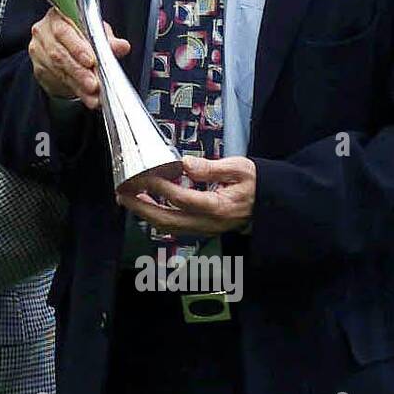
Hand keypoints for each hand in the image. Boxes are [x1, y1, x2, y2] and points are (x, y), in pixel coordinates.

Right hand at [29, 7, 129, 109]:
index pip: (64, 31)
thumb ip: (108, 40)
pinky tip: (86, 96)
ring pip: (58, 70)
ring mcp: (38, 51)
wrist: (64, 45)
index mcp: (57, 17)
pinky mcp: (38, 68)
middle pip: (59, 54)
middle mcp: (43, 32)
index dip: (77, 47)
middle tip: (93, 84)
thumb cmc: (80, 34)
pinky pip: (56, 81)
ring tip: (93, 95)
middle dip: (79, 71)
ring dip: (78, 84)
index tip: (91, 61)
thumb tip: (122, 46)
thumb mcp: (96, 32)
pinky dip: (74, 90)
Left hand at [117, 155, 254, 235]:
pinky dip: (155, 215)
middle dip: (141, 207)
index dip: (161, 188)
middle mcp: (209, 223)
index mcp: (219, 207)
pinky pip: (173, 226)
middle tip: (122, 192)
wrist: (270, 204)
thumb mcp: (241, 168)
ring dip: (145, 213)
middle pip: (167, 219)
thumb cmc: (257, 183)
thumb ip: (211, 168)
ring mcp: (204, 229)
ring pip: (167, 226)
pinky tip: (146, 203)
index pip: (182, 199)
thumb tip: (185, 164)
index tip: (144, 175)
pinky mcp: (201, 229)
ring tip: (128, 198)